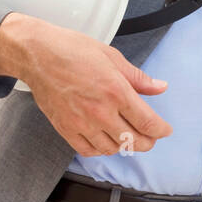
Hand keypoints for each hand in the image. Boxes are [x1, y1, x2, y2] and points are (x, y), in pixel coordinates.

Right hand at [0, 13, 171, 155]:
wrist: (38, 55)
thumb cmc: (72, 51)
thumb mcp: (112, 57)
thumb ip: (138, 78)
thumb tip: (159, 87)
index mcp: (116, 91)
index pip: (147, 122)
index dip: (160, 130)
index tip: (164, 130)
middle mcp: (100, 111)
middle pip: (133, 141)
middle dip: (147, 142)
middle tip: (150, 137)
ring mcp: (82, 123)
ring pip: (112, 149)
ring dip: (124, 146)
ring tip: (128, 137)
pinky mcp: (66, 129)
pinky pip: (88, 150)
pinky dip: (101, 150)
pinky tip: (105, 141)